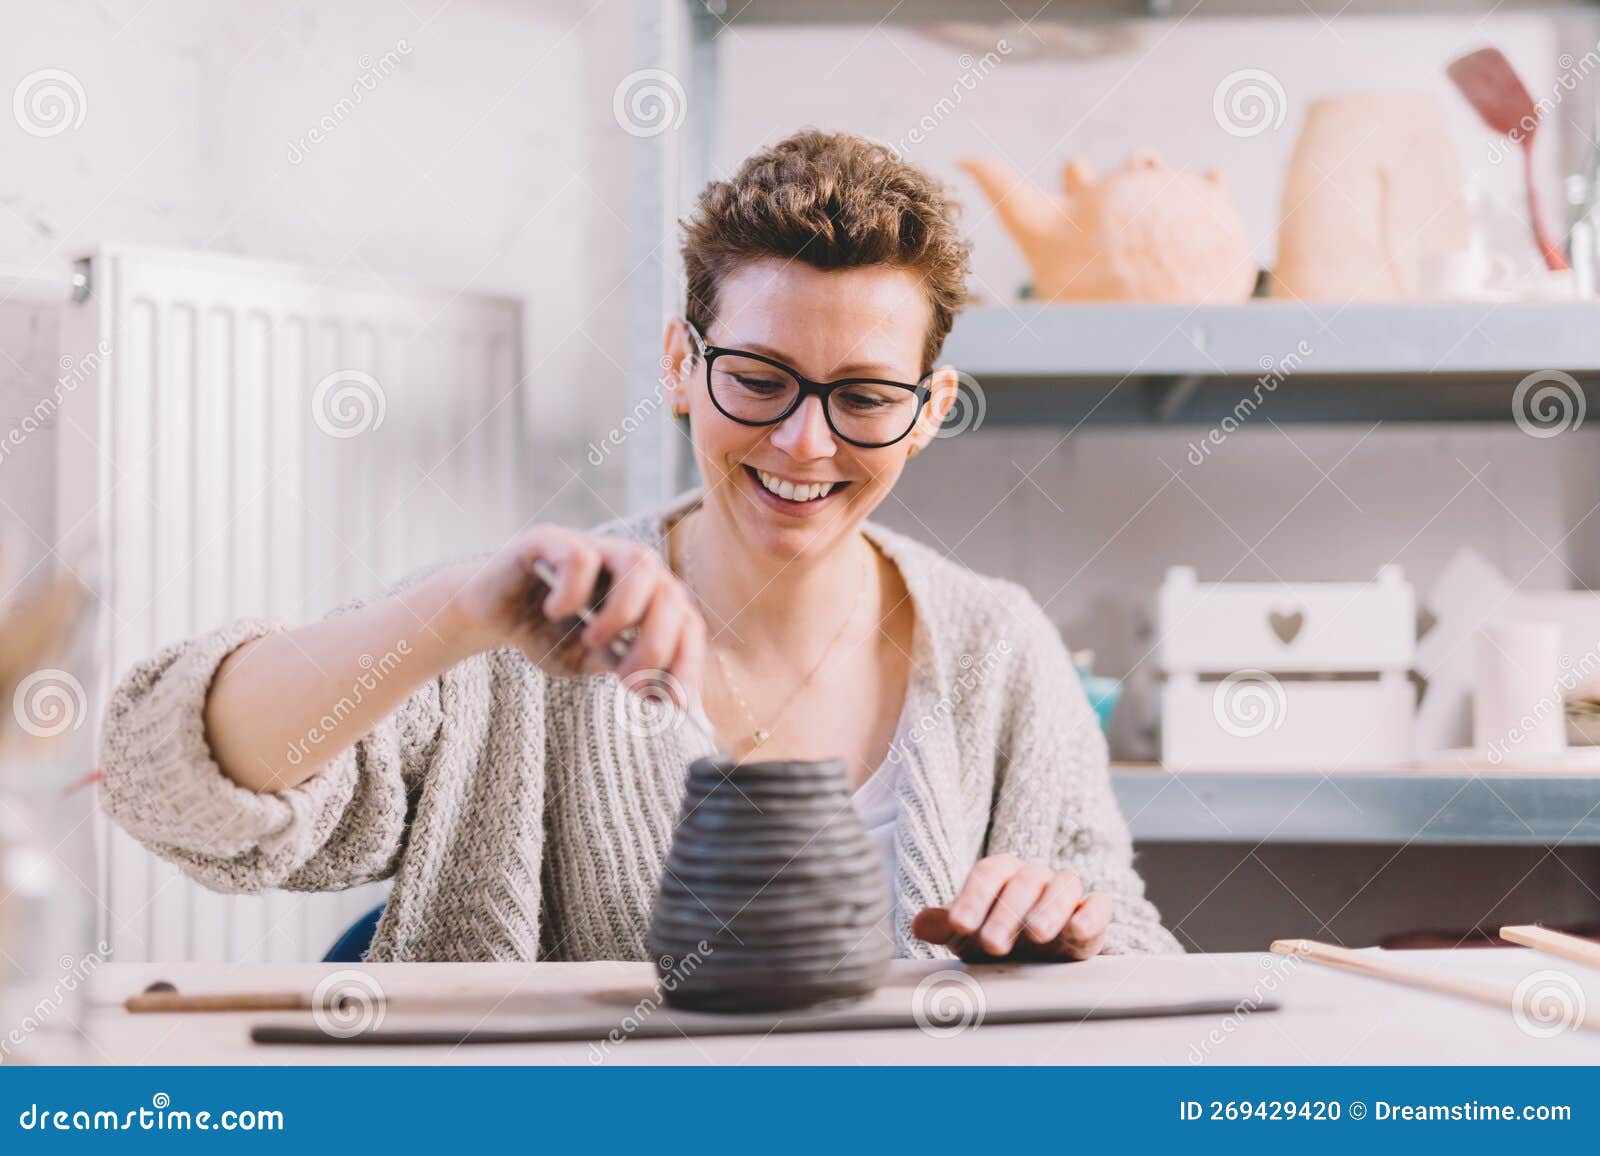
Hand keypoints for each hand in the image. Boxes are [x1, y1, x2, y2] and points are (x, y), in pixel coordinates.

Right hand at [444, 523, 704, 703]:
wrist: (488, 615)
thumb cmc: (547, 636)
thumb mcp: (592, 662)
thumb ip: (628, 670)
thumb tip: (668, 698)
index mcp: (647, 595)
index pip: (688, 621)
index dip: (687, 662)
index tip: (674, 704)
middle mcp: (628, 565)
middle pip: (672, 593)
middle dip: (655, 646)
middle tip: (625, 680)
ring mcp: (594, 546)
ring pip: (640, 562)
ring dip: (623, 613)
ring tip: (592, 640)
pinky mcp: (552, 539)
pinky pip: (581, 557)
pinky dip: (573, 593)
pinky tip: (554, 613)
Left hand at [911, 854, 1111, 961]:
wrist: (1037, 956)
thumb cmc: (996, 937)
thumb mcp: (967, 935)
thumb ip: (944, 926)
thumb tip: (919, 924)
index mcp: (1001, 873)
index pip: (987, 874)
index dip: (972, 898)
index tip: (958, 925)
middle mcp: (1034, 877)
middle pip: (1023, 882)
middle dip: (1007, 913)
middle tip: (992, 943)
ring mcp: (1065, 893)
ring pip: (1063, 886)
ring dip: (1049, 909)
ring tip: (1036, 935)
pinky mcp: (1093, 914)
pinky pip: (1098, 905)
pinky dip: (1091, 915)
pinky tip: (1078, 931)